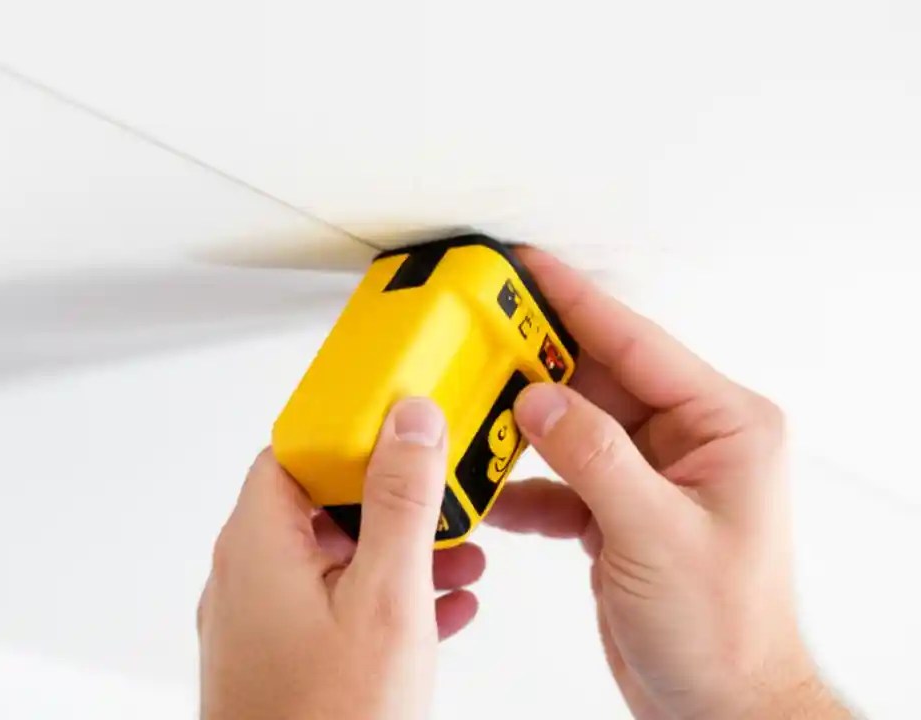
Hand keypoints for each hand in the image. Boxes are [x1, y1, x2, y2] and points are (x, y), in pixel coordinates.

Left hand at [198, 399, 483, 719]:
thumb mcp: (387, 597)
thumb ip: (401, 501)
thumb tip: (410, 421)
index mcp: (258, 543)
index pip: (293, 450)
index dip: (351, 433)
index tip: (403, 428)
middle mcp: (246, 575)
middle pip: (319, 503)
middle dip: (392, 499)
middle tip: (446, 497)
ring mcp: (259, 621)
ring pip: (333, 559)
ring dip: (398, 552)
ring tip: (462, 557)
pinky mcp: (279, 659)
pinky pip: (332, 606)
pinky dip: (383, 598)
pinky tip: (443, 610)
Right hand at [489, 249, 850, 718]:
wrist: (720, 706)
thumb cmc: (725, 632)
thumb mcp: (655, 533)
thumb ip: (593, 456)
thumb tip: (539, 401)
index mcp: (722, 426)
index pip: (636, 342)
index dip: (574, 300)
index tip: (526, 266)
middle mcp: (688, 442)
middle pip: (594, 378)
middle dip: (533, 365)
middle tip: (475, 336)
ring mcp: (650, 477)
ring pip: (569, 428)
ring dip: (519, 430)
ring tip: (468, 413)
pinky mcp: (619, 512)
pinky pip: (559, 479)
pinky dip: (522, 487)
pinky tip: (488, 492)